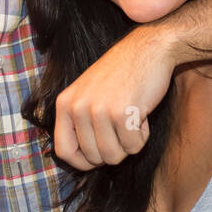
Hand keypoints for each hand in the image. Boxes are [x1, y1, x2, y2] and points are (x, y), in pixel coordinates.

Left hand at [53, 25, 174, 170]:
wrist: (148, 49)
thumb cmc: (122, 73)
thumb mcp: (88, 92)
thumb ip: (79, 120)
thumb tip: (82, 159)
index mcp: (65, 103)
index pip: (63, 151)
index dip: (82, 162)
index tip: (97, 158)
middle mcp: (78, 107)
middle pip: (93, 157)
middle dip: (113, 151)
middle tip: (123, 129)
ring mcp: (99, 110)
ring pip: (113, 156)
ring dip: (128, 144)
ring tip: (132, 120)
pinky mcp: (122, 113)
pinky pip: (133, 147)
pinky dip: (142, 137)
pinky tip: (142, 114)